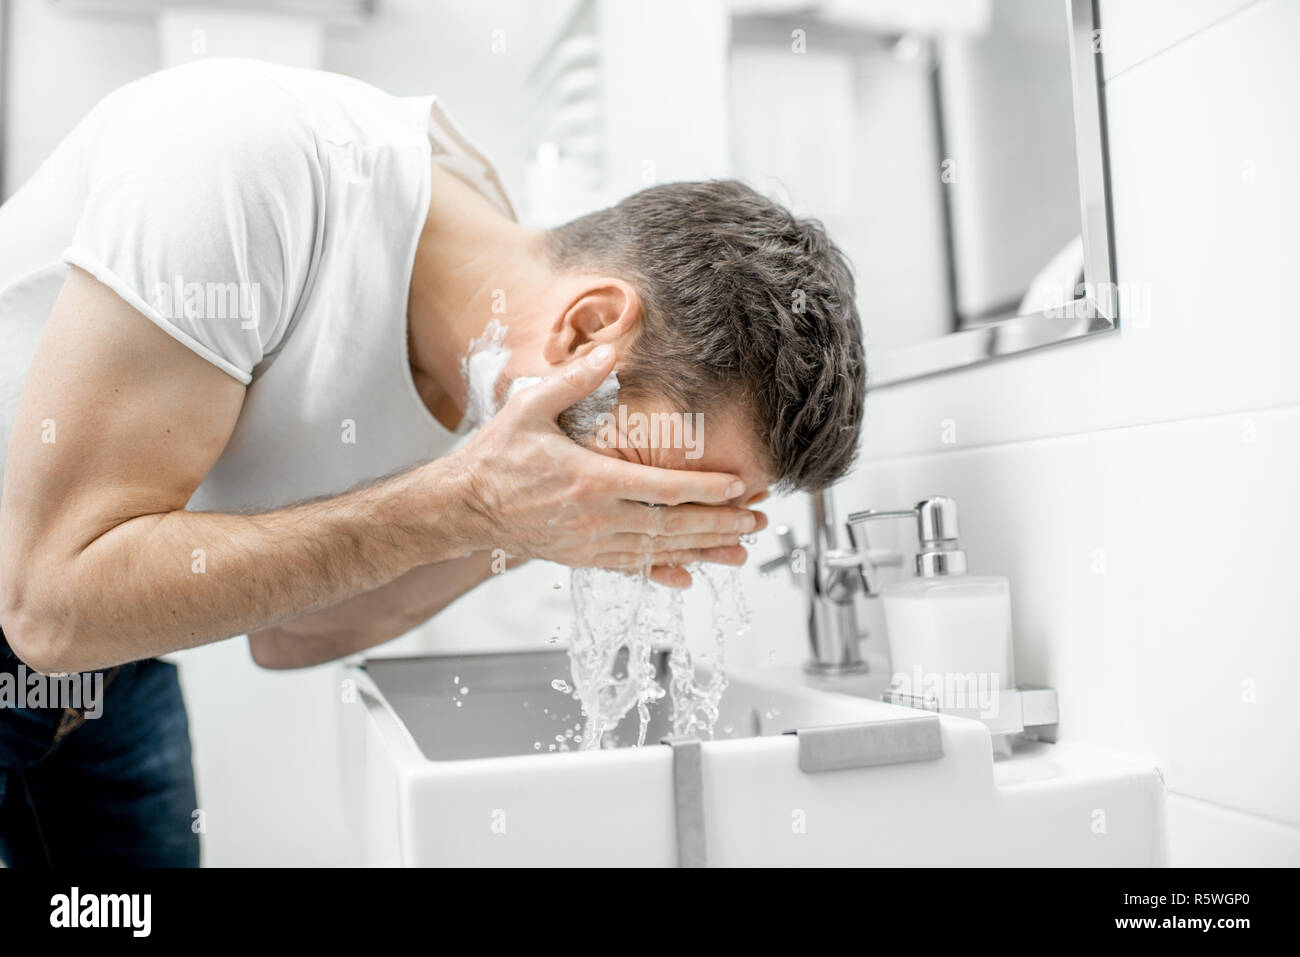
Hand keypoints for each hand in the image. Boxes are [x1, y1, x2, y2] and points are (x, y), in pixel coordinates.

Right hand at [446, 345, 764, 585]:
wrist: (461, 507)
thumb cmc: (494, 457)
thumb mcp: (530, 408)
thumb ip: (575, 381)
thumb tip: (610, 352)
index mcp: (590, 480)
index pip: (663, 489)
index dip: (706, 489)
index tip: (740, 487)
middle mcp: (596, 519)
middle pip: (672, 527)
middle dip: (720, 525)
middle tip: (758, 521)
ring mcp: (589, 544)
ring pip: (658, 553)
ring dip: (703, 551)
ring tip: (740, 550)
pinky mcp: (581, 559)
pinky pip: (631, 569)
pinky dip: (664, 572)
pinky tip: (689, 576)